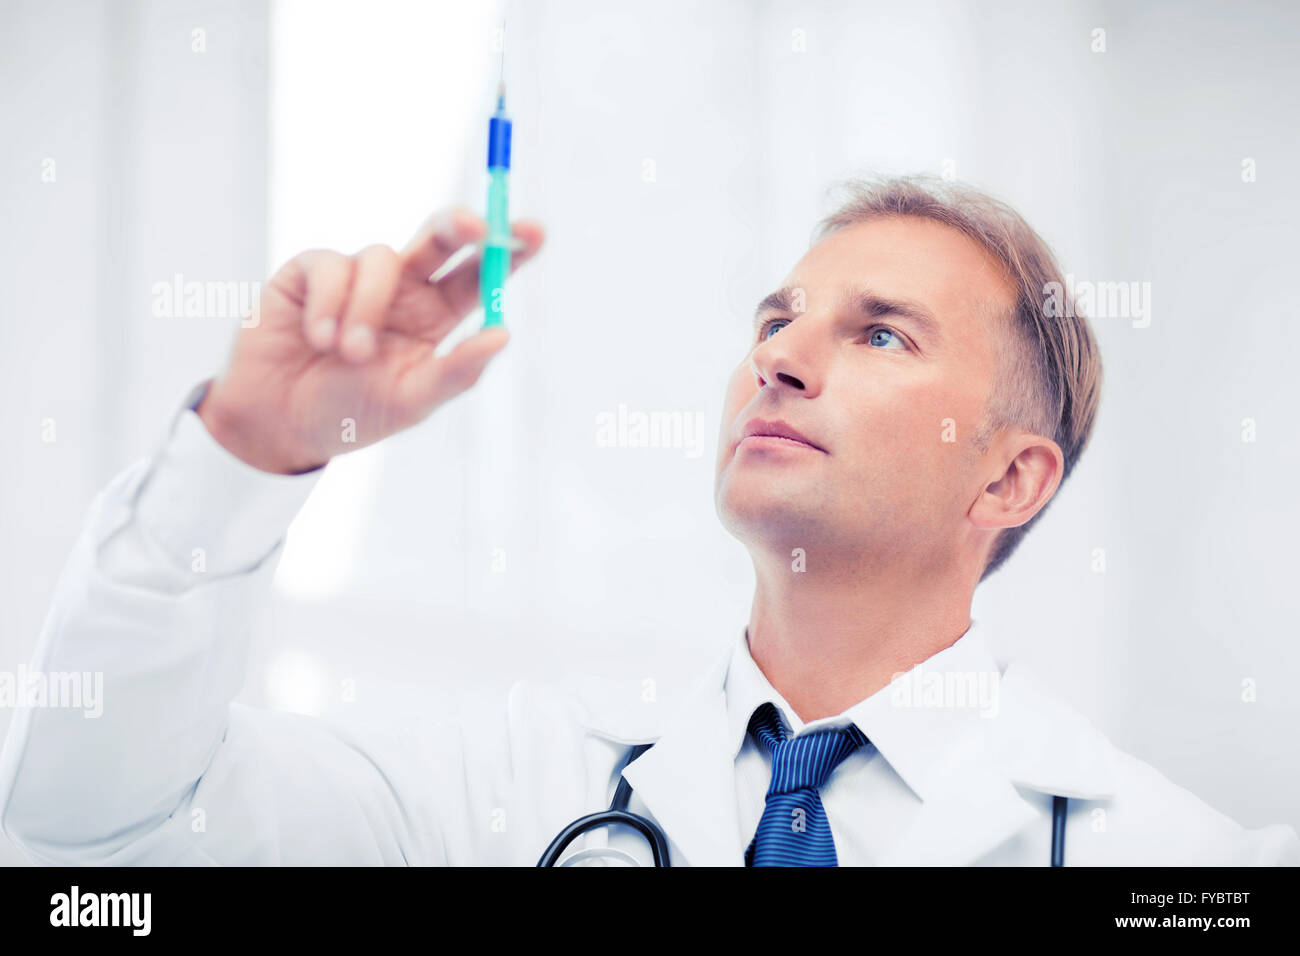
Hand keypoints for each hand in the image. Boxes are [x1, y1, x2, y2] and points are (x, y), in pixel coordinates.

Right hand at [197, 208, 543, 473]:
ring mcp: (359, 277)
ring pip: (382, 258)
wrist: (276, 423)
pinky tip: (318, 341)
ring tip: (349, 354)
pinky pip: (331, 266)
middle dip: (459, 225)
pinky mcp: (312, 272)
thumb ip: (456, 371)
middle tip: (472, 227)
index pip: (481, 275)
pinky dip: (329, 306)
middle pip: (441, 237)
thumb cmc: (350, 413)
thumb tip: (503, 335)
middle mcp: (405, 289)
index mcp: (438, 316)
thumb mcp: (411, 402)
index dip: (508, 250)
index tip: (534, 232)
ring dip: (368, 309)